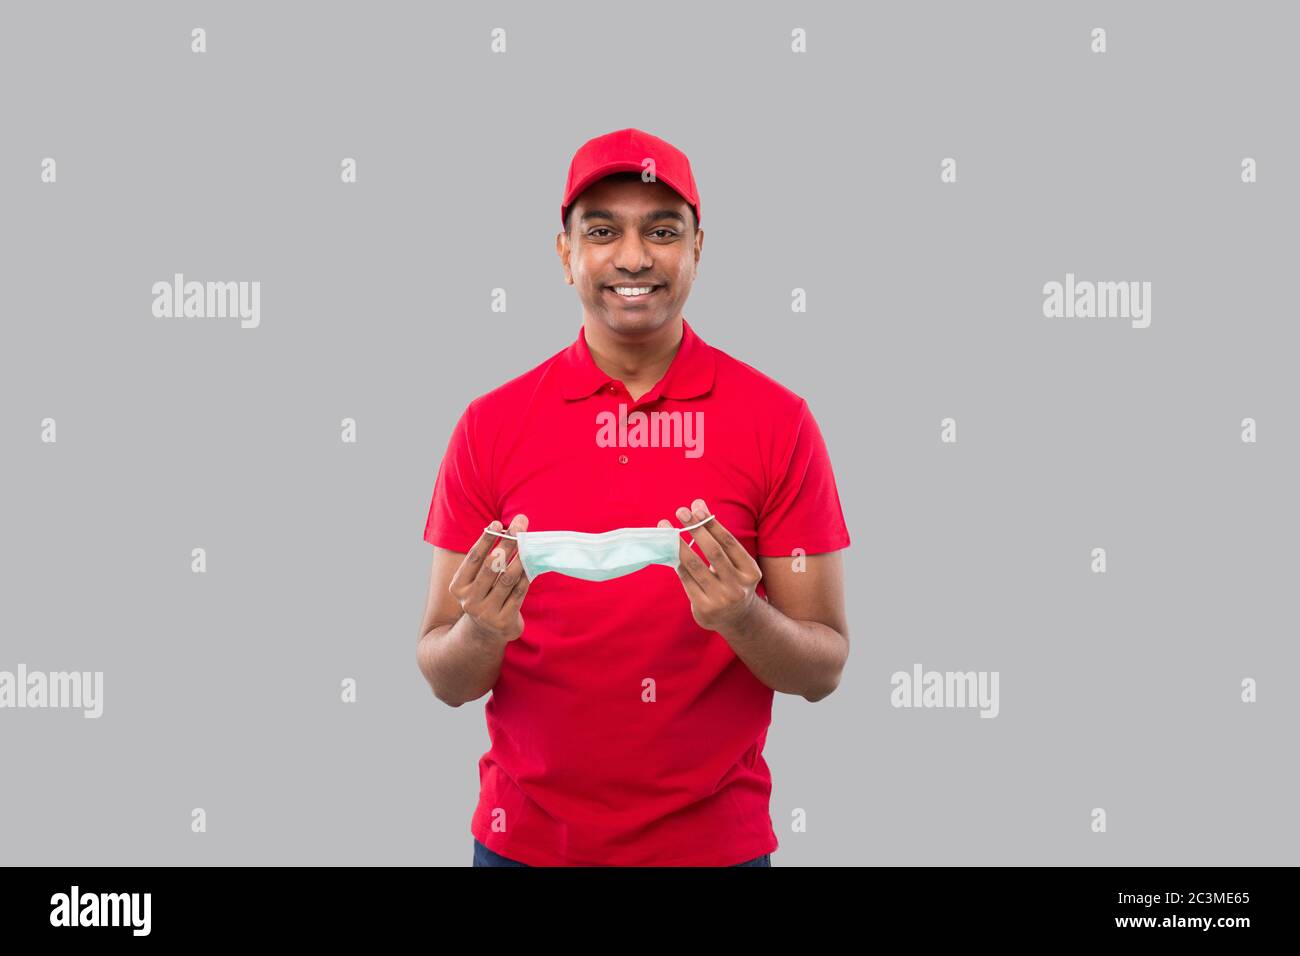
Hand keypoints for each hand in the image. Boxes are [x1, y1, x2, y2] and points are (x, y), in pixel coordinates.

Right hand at [448, 514, 530, 641]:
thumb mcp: (478, 580)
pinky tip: (532, 564)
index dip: (485, 539)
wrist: (485, 632)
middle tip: (520, 526)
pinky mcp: (504, 620)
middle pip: (491, 565)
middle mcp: (469, 600)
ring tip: (529, 543)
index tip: (497, 522)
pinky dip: (526, 576)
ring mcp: (486, 612)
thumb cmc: (485, 595)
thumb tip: (513, 528)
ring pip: (507, 578)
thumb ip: (488, 559)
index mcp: (458, 587)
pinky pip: (519, 592)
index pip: (473, 558)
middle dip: (507, 543)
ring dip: (520, 558)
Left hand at [659, 498, 761, 634]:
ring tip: (666, 527)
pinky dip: (676, 561)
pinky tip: (668, 548)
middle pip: (713, 552)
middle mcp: (738, 586)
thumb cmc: (732, 580)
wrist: (737, 619)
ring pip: (695, 565)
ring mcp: (721, 599)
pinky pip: (686, 579)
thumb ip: (717, 536)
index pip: (729, 542)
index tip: (697, 508)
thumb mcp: (735, 562)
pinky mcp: (704, 608)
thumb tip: (698, 504)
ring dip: (678, 543)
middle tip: (681, 511)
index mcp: (750, 571)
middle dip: (696, 529)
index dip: (712, 524)